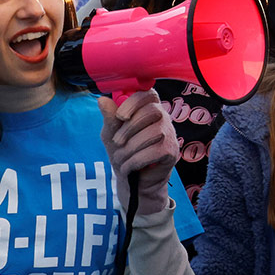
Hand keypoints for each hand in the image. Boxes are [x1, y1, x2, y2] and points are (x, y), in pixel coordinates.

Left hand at [99, 89, 178, 210]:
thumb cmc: (123, 152)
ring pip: (154, 133)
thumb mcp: (111, 134)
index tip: (120, 116)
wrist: (132, 181)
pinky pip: (156, 151)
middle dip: (130, 128)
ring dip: (131, 148)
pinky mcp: (171, 152)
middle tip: (117, 142)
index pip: (148, 94)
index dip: (135, 102)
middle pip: (152, 111)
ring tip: (120, 158)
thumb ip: (109, 118)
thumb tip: (102, 100)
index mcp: (147, 108)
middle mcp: (162, 118)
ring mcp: (170, 134)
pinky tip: (129, 167)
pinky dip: (137, 160)